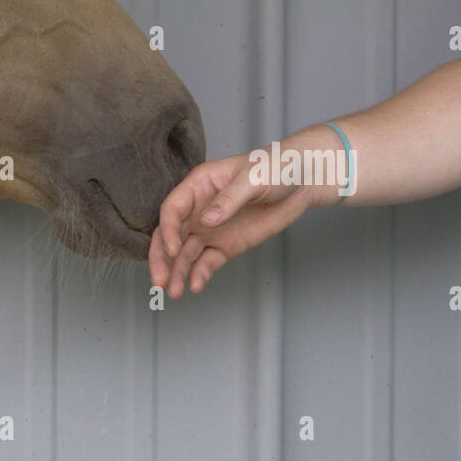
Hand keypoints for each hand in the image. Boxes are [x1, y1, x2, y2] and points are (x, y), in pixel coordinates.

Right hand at [148, 151, 313, 297]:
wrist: (301, 182)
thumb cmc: (275, 168)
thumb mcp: (253, 179)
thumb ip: (229, 199)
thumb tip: (207, 220)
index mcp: (199, 185)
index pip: (173, 209)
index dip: (169, 230)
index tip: (173, 250)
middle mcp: (199, 209)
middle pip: (172, 235)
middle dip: (162, 258)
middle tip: (160, 281)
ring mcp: (211, 229)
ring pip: (186, 253)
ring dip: (177, 272)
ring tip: (174, 292)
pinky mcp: (226, 246)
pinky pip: (207, 262)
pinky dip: (200, 274)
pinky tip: (196, 286)